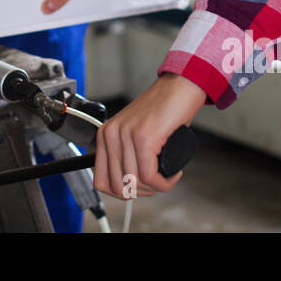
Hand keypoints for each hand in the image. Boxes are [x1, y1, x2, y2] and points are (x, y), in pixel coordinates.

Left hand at [93, 73, 206, 199]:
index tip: (139, 188)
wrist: (179, 88)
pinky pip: (149, 176)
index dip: (122, 192)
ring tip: (167, 176)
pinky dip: (164, 183)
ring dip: (155, 187)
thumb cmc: (162, 110)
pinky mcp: (144, 137)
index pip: (101, 181)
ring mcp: (126, 135)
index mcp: (105, 135)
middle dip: (141, 192)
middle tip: (157, 182)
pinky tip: (174, 174)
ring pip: (135, 183)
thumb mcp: (134, 132)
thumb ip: (124, 153)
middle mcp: (111, 134)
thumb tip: (127, 184)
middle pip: (119, 186)